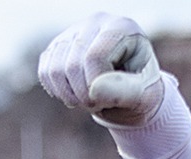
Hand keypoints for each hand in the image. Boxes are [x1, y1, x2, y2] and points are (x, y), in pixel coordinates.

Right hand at [38, 12, 164, 126]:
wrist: (131, 90)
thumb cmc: (142, 91)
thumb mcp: (145, 95)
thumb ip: (126, 92)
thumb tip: (95, 90)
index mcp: (122, 28)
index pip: (95, 57)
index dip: (96, 87)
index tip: (108, 101)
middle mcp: (96, 23)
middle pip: (73, 64)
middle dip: (84, 95)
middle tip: (99, 104)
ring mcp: (73, 32)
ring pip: (54, 69)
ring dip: (70, 96)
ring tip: (90, 99)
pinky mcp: (58, 45)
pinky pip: (45, 72)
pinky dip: (58, 91)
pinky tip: (77, 94)